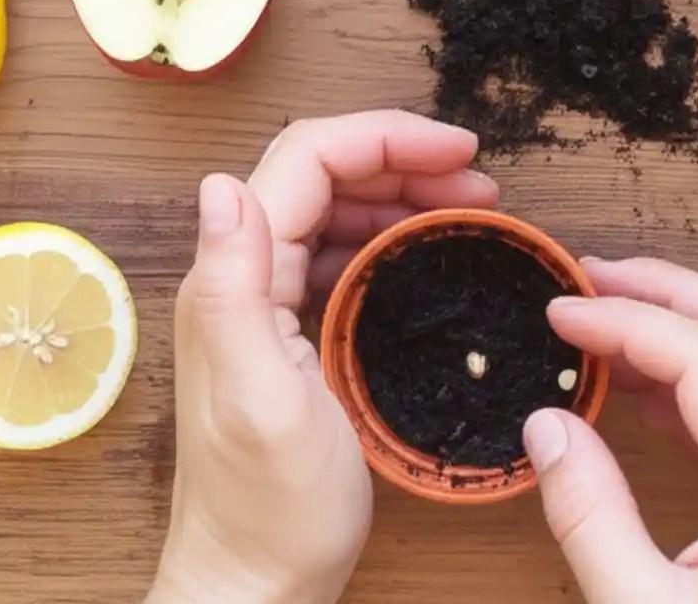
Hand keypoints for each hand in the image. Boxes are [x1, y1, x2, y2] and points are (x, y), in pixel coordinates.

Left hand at [149, 111, 498, 603]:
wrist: (256, 583)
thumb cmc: (268, 511)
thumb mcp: (263, 402)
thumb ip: (233, 290)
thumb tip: (219, 185)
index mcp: (235, 280)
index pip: (306, 162)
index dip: (385, 138)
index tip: (461, 151)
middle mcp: (243, 280)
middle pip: (323, 176)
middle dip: (402, 160)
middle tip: (477, 182)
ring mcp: (267, 308)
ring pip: (335, 214)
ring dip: (401, 196)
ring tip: (468, 208)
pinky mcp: (292, 337)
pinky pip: (342, 261)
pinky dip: (391, 243)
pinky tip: (429, 256)